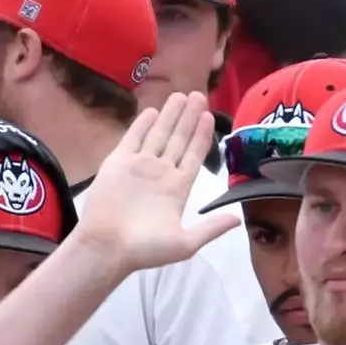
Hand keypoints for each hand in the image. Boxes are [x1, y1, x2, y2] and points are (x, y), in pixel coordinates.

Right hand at [78, 91, 238, 273]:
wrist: (108, 248)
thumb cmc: (145, 249)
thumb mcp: (185, 243)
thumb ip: (211, 228)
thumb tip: (237, 219)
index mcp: (177, 188)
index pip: (193, 155)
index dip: (201, 136)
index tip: (208, 116)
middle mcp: (160, 173)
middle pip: (178, 139)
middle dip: (188, 117)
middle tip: (198, 95)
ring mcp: (139, 166)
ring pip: (158, 134)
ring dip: (170, 115)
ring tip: (181, 95)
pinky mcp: (118, 163)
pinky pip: (133, 138)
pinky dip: (142, 125)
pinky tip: (152, 110)